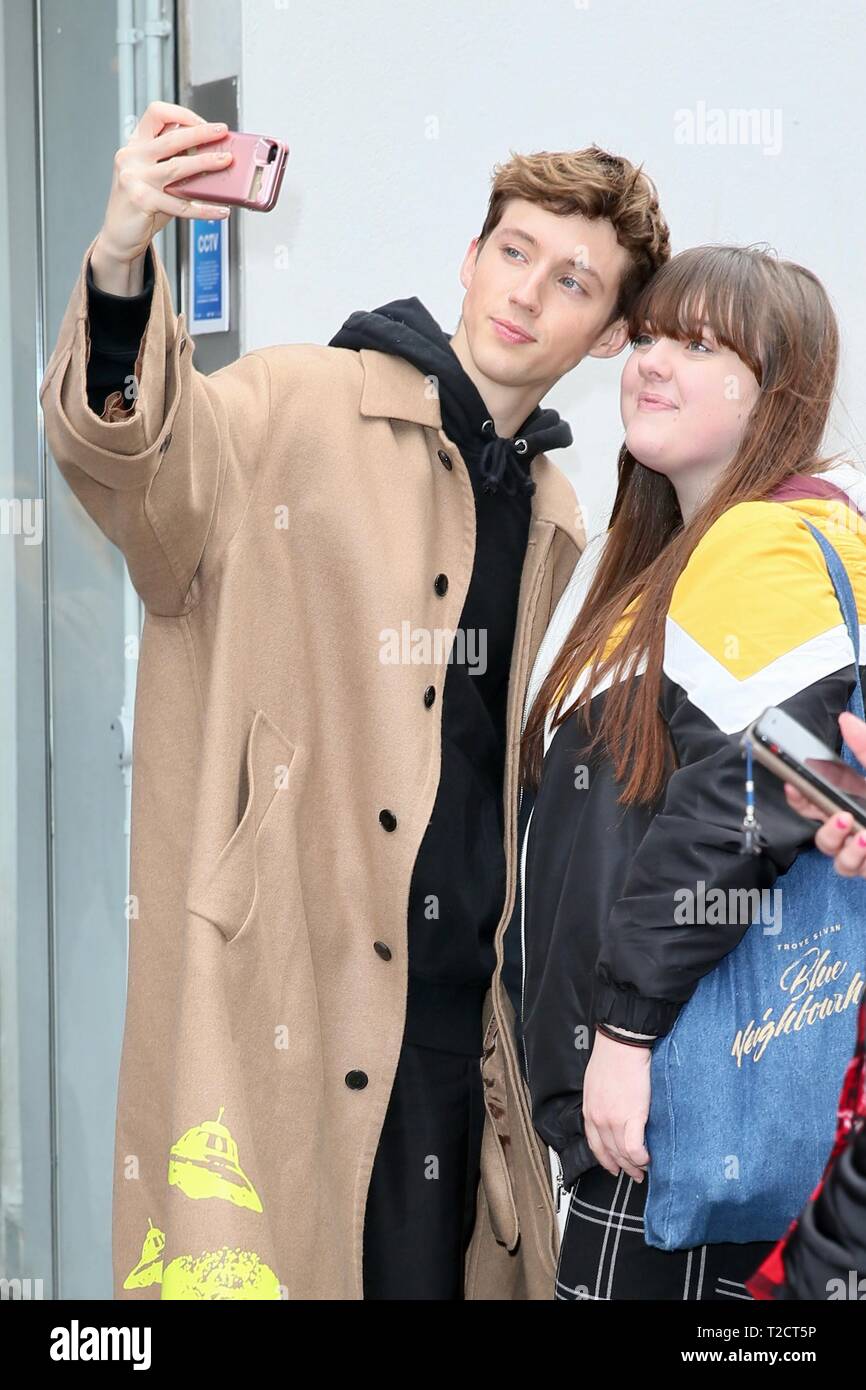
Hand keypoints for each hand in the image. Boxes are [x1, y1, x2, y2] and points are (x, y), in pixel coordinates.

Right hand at [97, 101, 233, 266]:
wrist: (119, 236)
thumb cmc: (141, 206)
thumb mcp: (154, 178)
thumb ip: (174, 164)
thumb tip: (212, 157)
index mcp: (135, 146)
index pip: (156, 114)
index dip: (181, 114)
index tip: (202, 123)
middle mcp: (132, 157)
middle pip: (171, 137)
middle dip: (201, 133)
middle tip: (222, 133)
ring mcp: (135, 178)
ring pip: (178, 166)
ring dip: (206, 162)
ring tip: (226, 162)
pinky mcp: (142, 200)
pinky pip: (180, 204)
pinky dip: (204, 209)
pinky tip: (221, 211)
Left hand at [582, 1028, 650, 1181]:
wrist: (621, 1044)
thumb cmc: (611, 1057)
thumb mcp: (595, 1082)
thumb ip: (601, 1101)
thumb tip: (611, 1111)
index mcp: (590, 1110)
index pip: (594, 1144)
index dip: (605, 1159)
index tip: (613, 1167)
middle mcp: (598, 1119)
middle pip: (610, 1153)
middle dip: (622, 1167)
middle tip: (634, 1174)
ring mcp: (613, 1120)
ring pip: (623, 1154)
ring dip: (634, 1165)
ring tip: (644, 1169)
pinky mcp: (631, 1117)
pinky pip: (635, 1148)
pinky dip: (642, 1157)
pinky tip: (648, 1159)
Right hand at [783, 711, 865, 878]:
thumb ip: (865, 748)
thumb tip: (847, 720)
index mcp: (852, 802)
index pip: (814, 803)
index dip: (798, 796)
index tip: (794, 783)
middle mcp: (855, 829)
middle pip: (819, 834)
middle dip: (821, 826)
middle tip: (837, 815)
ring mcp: (864, 851)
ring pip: (834, 856)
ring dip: (840, 843)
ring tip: (856, 830)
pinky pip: (854, 868)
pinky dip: (858, 855)